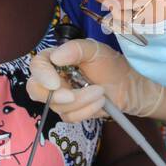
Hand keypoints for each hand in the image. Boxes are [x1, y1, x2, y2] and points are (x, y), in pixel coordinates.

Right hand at [26, 38, 164, 121]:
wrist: (128, 86)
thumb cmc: (112, 65)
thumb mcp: (96, 50)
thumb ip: (76, 49)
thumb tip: (55, 57)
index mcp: (56, 59)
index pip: (37, 65)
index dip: (42, 75)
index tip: (56, 83)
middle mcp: (54, 78)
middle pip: (36, 90)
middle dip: (55, 96)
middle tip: (72, 96)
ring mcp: (60, 97)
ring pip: (57, 106)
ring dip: (81, 102)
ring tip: (100, 92)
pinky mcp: (70, 112)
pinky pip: (69, 117)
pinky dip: (86, 111)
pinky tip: (100, 103)